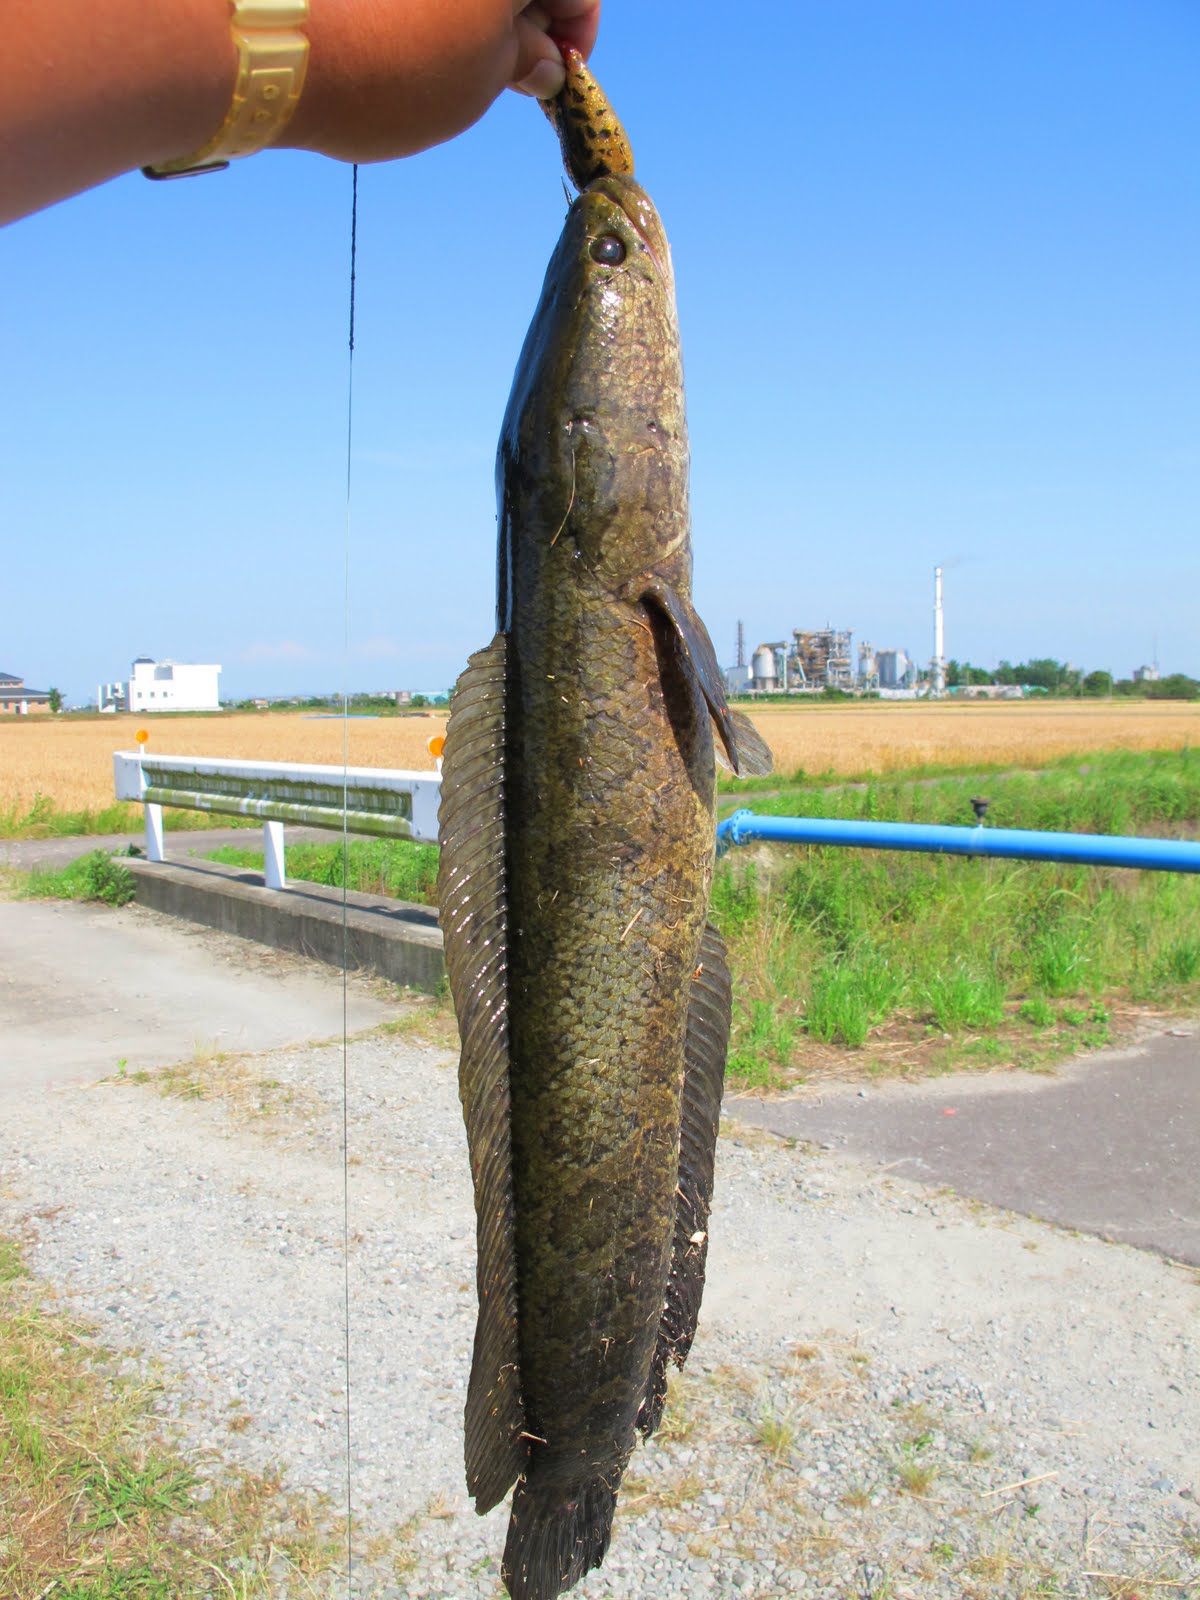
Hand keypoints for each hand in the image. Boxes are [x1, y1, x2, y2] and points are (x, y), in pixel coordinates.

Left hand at [287, 0, 602, 162]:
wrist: (271, 38)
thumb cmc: (390, 64)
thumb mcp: (480, 81)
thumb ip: (524, 59)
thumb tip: (541, 57)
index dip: (575, 33)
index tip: (556, 74)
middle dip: (520, 15)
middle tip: (504, 74)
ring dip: (470, 8)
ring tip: (444, 59)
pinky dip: (421, 4)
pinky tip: (401, 30)